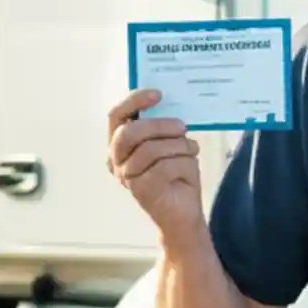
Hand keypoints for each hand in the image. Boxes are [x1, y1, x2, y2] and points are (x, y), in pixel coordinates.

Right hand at [107, 88, 203, 237]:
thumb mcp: (168, 144)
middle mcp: (116, 161)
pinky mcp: (141, 191)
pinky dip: (184, 163)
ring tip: (191, 150)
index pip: (116, 116)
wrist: (183, 213)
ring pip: (152, 149)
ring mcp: (126, 177)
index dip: (134, 101)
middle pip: (130, 132)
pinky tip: (191, 166)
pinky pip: (165, 167)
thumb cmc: (175, 174)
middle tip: (182, 126)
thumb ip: (162, 127)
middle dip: (160, 125)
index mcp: (118, 145)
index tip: (158, 94)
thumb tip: (170, 101)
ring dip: (179, 146)